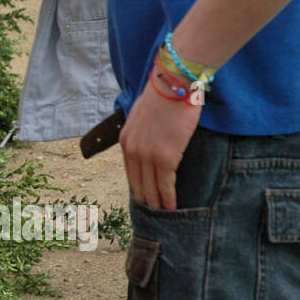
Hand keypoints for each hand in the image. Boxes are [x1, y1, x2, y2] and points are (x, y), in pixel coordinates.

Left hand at [119, 83, 202, 209]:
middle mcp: (132, 150)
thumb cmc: (164, 96)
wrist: (174, 85)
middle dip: (146, 199)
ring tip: (164, 214)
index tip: (144, 197)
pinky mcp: (165, 158)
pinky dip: (169, 198)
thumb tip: (149, 139)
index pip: (130, 170)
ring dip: (158, 203)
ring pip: (151, 187)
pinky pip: (166, 185)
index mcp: (125, 140)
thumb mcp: (142, 114)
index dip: (138, 186)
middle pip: (138, 182)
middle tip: (153, 213)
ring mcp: (147, 155)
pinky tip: (173, 207)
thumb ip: (142, 131)